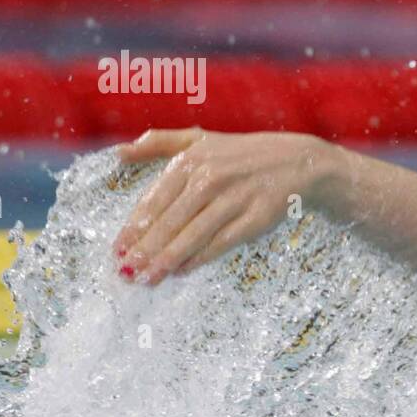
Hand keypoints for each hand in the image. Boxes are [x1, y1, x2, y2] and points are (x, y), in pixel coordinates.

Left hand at [112, 128, 339, 283]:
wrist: (299, 162)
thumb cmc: (243, 153)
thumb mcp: (201, 139)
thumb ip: (158, 142)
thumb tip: (119, 153)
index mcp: (192, 160)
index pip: (155, 200)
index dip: (134, 228)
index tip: (117, 250)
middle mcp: (210, 178)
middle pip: (170, 221)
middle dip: (145, 250)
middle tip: (127, 272)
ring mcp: (235, 198)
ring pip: (193, 235)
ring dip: (167, 259)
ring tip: (148, 278)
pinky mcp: (257, 216)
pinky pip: (222, 242)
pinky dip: (200, 258)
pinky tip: (182, 271)